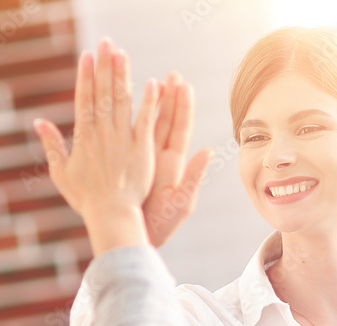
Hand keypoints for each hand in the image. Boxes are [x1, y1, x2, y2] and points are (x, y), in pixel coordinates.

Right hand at [33, 38, 158, 255]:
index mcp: (83, 138)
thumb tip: (38, 121)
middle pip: (103, 94)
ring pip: (123, 102)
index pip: (84, 100)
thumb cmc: (86, 198)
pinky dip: (149, 103)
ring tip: (123, 54)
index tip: (87, 56)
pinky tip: (152, 83)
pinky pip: (146, 122)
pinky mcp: (141, 149)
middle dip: (104, 66)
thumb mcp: (61, 172)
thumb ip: (52, 144)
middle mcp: (102, 134)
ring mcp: (123, 140)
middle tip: (105, 42)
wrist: (111, 216)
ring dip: (123, 76)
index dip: (85, 76)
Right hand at [141, 71, 212, 246]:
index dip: (182, 108)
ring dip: (151, 105)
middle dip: (170, 98)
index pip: (180, 130)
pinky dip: (131, 121)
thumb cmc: (160, 226)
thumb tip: (208, 151)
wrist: (137, 239)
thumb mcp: (181, 203)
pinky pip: (129, 139)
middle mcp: (160, 159)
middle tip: (172, 74)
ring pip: (147, 127)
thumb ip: (194, 177)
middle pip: (165, 122)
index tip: (184, 85)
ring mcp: (143, 161)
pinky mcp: (128, 165)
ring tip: (154, 80)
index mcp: (174, 165)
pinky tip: (129, 103)